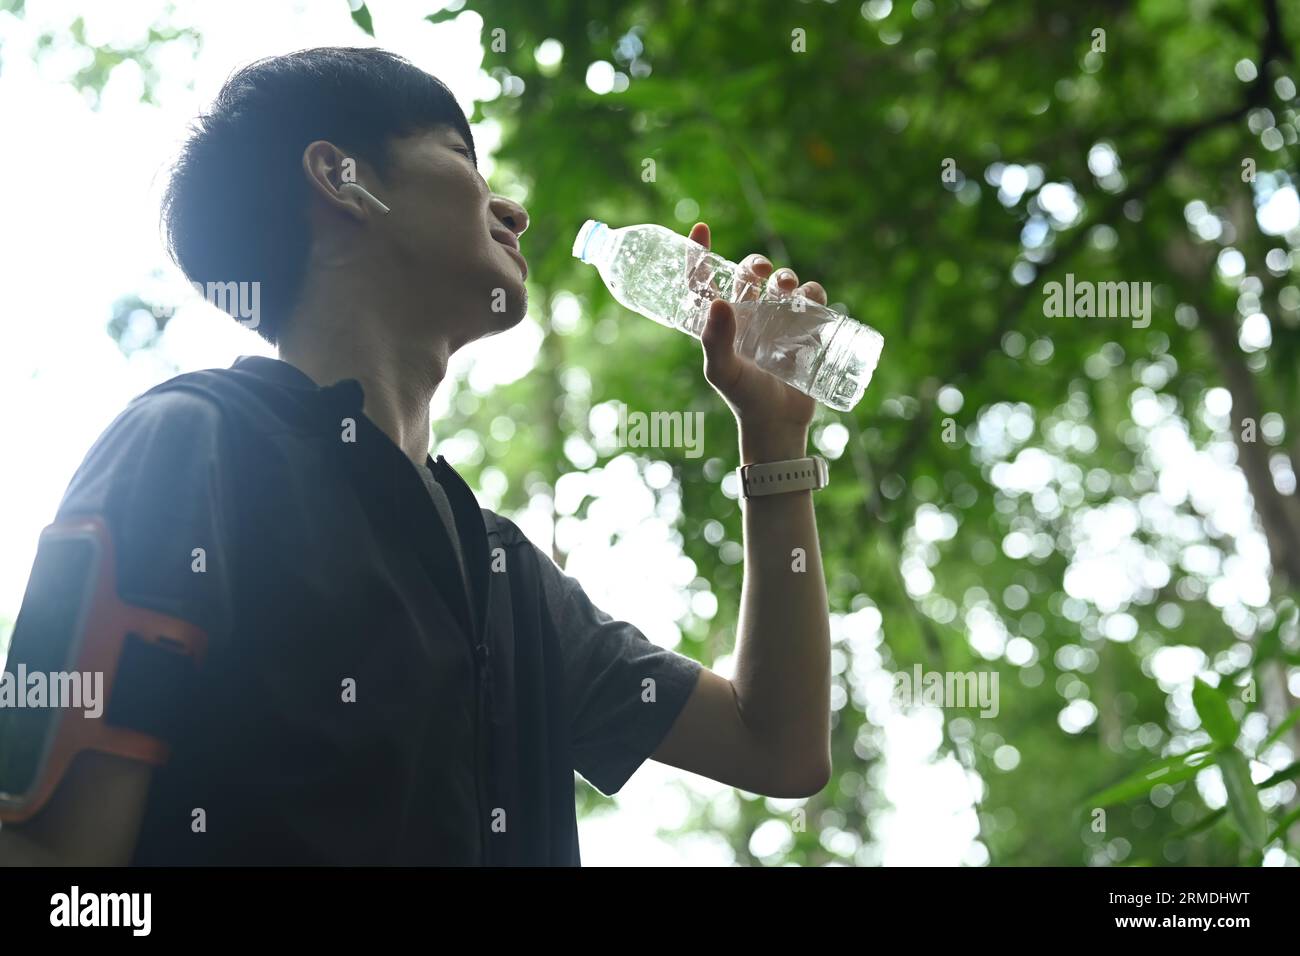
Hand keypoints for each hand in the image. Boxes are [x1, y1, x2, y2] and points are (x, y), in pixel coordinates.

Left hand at [687, 222, 821, 439]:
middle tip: (763, 271)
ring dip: (786, 276)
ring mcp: (777, 321)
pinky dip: (813, 293)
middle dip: (755, 264)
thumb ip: (715, 340)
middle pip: (750, 275)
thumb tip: (720, 301)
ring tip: (787, 290)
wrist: (778, 423)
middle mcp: (748, 315)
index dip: (700, 254)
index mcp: (720, 321)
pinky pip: (812, 300)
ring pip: (783, 283)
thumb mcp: (723, 371)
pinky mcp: (804, 329)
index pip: (704, 280)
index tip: (701, 229)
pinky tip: (811, 300)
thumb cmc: (744, 398)